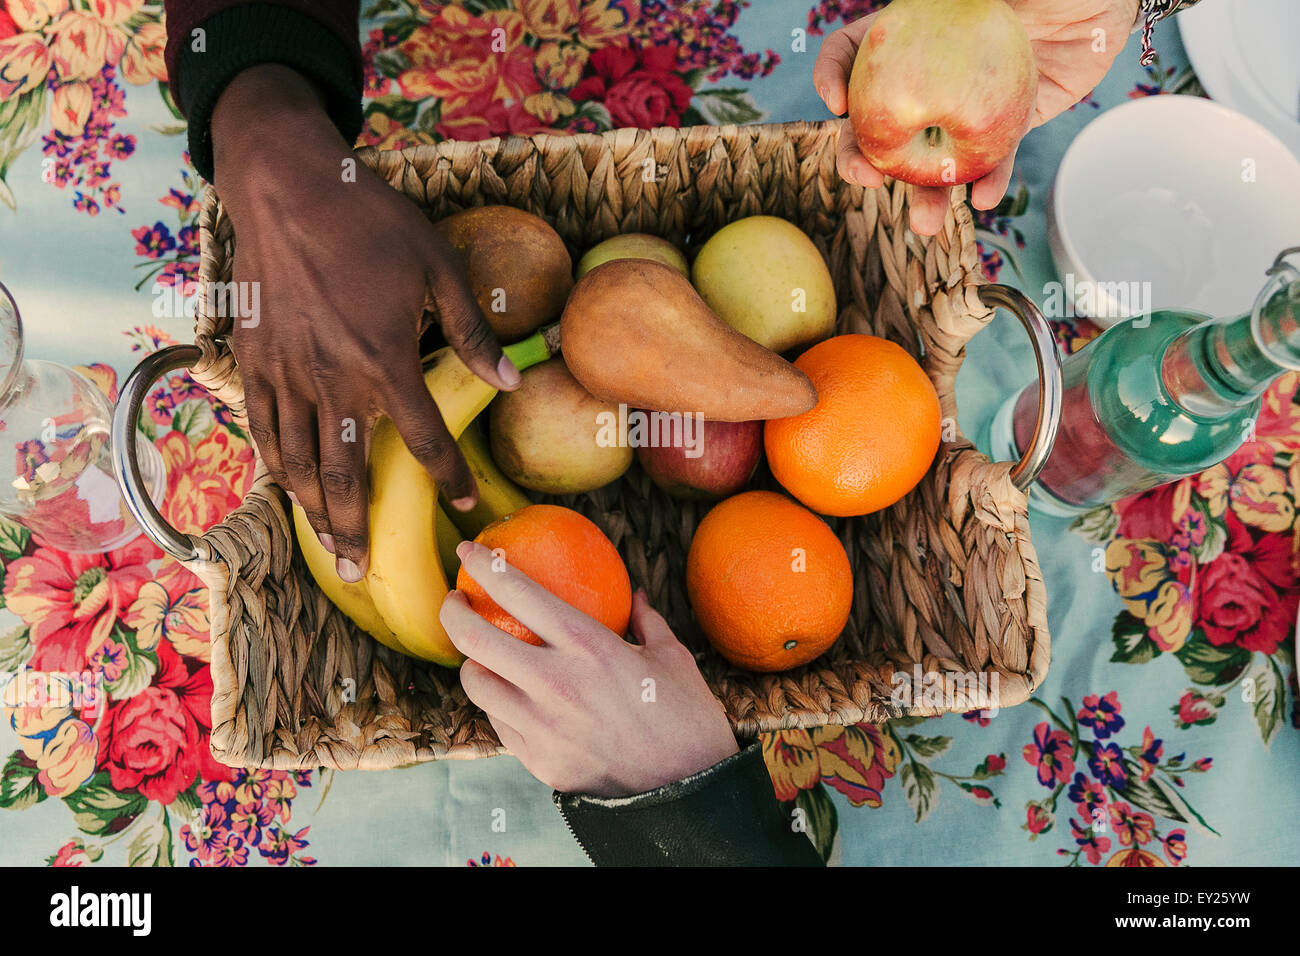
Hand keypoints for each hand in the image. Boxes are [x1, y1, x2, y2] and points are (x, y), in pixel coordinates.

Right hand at [211, 65, 519, 582]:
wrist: (288, 187)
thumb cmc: (371, 221)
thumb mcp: (439, 266)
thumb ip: (473, 333)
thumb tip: (511, 380)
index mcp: (385, 359)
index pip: (424, 439)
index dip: (448, 478)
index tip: (464, 506)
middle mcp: (332, 378)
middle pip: (346, 472)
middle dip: (358, 527)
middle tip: (365, 572)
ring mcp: (286, 372)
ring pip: (299, 460)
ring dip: (315, 511)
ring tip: (329, 550)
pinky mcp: (254, 360)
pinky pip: (262, 427)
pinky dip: (275, 465)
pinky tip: (286, 489)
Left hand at [441, 541, 739, 796]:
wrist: (688, 791)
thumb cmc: (687, 718)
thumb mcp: (672, 657)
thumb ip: (645, 621)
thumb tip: (635, 595)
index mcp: (588, 645)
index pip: (517, 593)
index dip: (483, 565)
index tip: (469, 550)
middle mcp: (555, 683)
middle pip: (473, 639)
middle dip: (451, 611)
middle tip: (456, 600)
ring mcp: (541, 726)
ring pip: (477, 685)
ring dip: (473, 663)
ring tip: (482, 654)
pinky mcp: (538, 761)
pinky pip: (501, 724)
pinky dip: (501, 704)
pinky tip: (510, 697)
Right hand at [814, 0, 1140, 234]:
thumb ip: (952, 0)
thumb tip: (905, 6)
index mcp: (913, 33)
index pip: (852, 52)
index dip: (832, 77)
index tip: (834, 104)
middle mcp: (931, 73)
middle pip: (880, 121)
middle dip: (864, 158)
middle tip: (866, 179)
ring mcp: (967, 102)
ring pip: (934, 155)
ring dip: (925, 194)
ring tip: (924, 223)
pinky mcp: (1008, 123)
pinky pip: (993, 158)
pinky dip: (988, 180)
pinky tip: (983, 197)